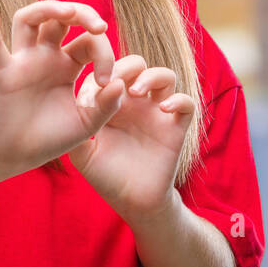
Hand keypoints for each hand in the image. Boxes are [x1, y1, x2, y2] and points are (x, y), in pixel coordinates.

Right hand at [0, 1, 126, 176]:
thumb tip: (119, 83)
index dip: (104, 54)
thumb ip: (106, 106)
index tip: (105, 82)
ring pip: (30, 19)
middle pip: (61, 18)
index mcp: (68, 64)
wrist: (20, 156)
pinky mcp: (4, 75)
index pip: (89, 42)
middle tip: (100, 27)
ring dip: (48, 9)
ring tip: (67, 11)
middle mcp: (46, 56)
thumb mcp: (87, 123)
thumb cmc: (53, 137)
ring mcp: (24, 61)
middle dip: (83, 14)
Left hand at [67, 54, 196, 223]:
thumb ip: (80, 126)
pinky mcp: (175, 127)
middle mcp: (136, 103)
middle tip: (117, 79)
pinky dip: (178, 100)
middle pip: (138, 65)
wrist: (132, 201)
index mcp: (112, 103)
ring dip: (152, 76)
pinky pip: (186, 103)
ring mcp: (157, 113)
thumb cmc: (105, 175)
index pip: (109, 71)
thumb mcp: (83, 152)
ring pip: (165, 76)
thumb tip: (89, 94)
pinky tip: (163, 109)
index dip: (101, 71)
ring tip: (136, 91)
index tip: (93, 87)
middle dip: (128, 66)